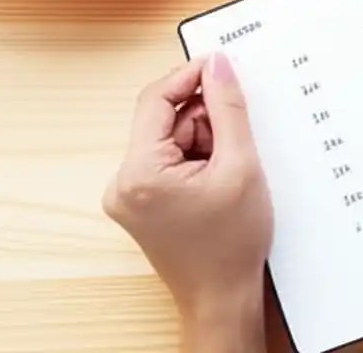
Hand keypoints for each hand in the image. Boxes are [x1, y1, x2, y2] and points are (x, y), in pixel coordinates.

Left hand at [103, 53, 272, 352]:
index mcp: (138, 174)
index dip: (190, 76)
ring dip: (204, 142)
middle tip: (237, 143)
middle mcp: (122, 183)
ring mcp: (128, 194)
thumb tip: (218, 64)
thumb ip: (228, 108)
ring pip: (170, 139)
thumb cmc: (231, 246)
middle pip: (164, 120)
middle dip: (204, 121)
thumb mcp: (240, 166)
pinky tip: (219, 181)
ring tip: (230, 174)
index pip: (155, 100)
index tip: (221, 64)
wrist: (223, 298)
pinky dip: (198, 159)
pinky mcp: (141, 202)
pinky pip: (169, 160)